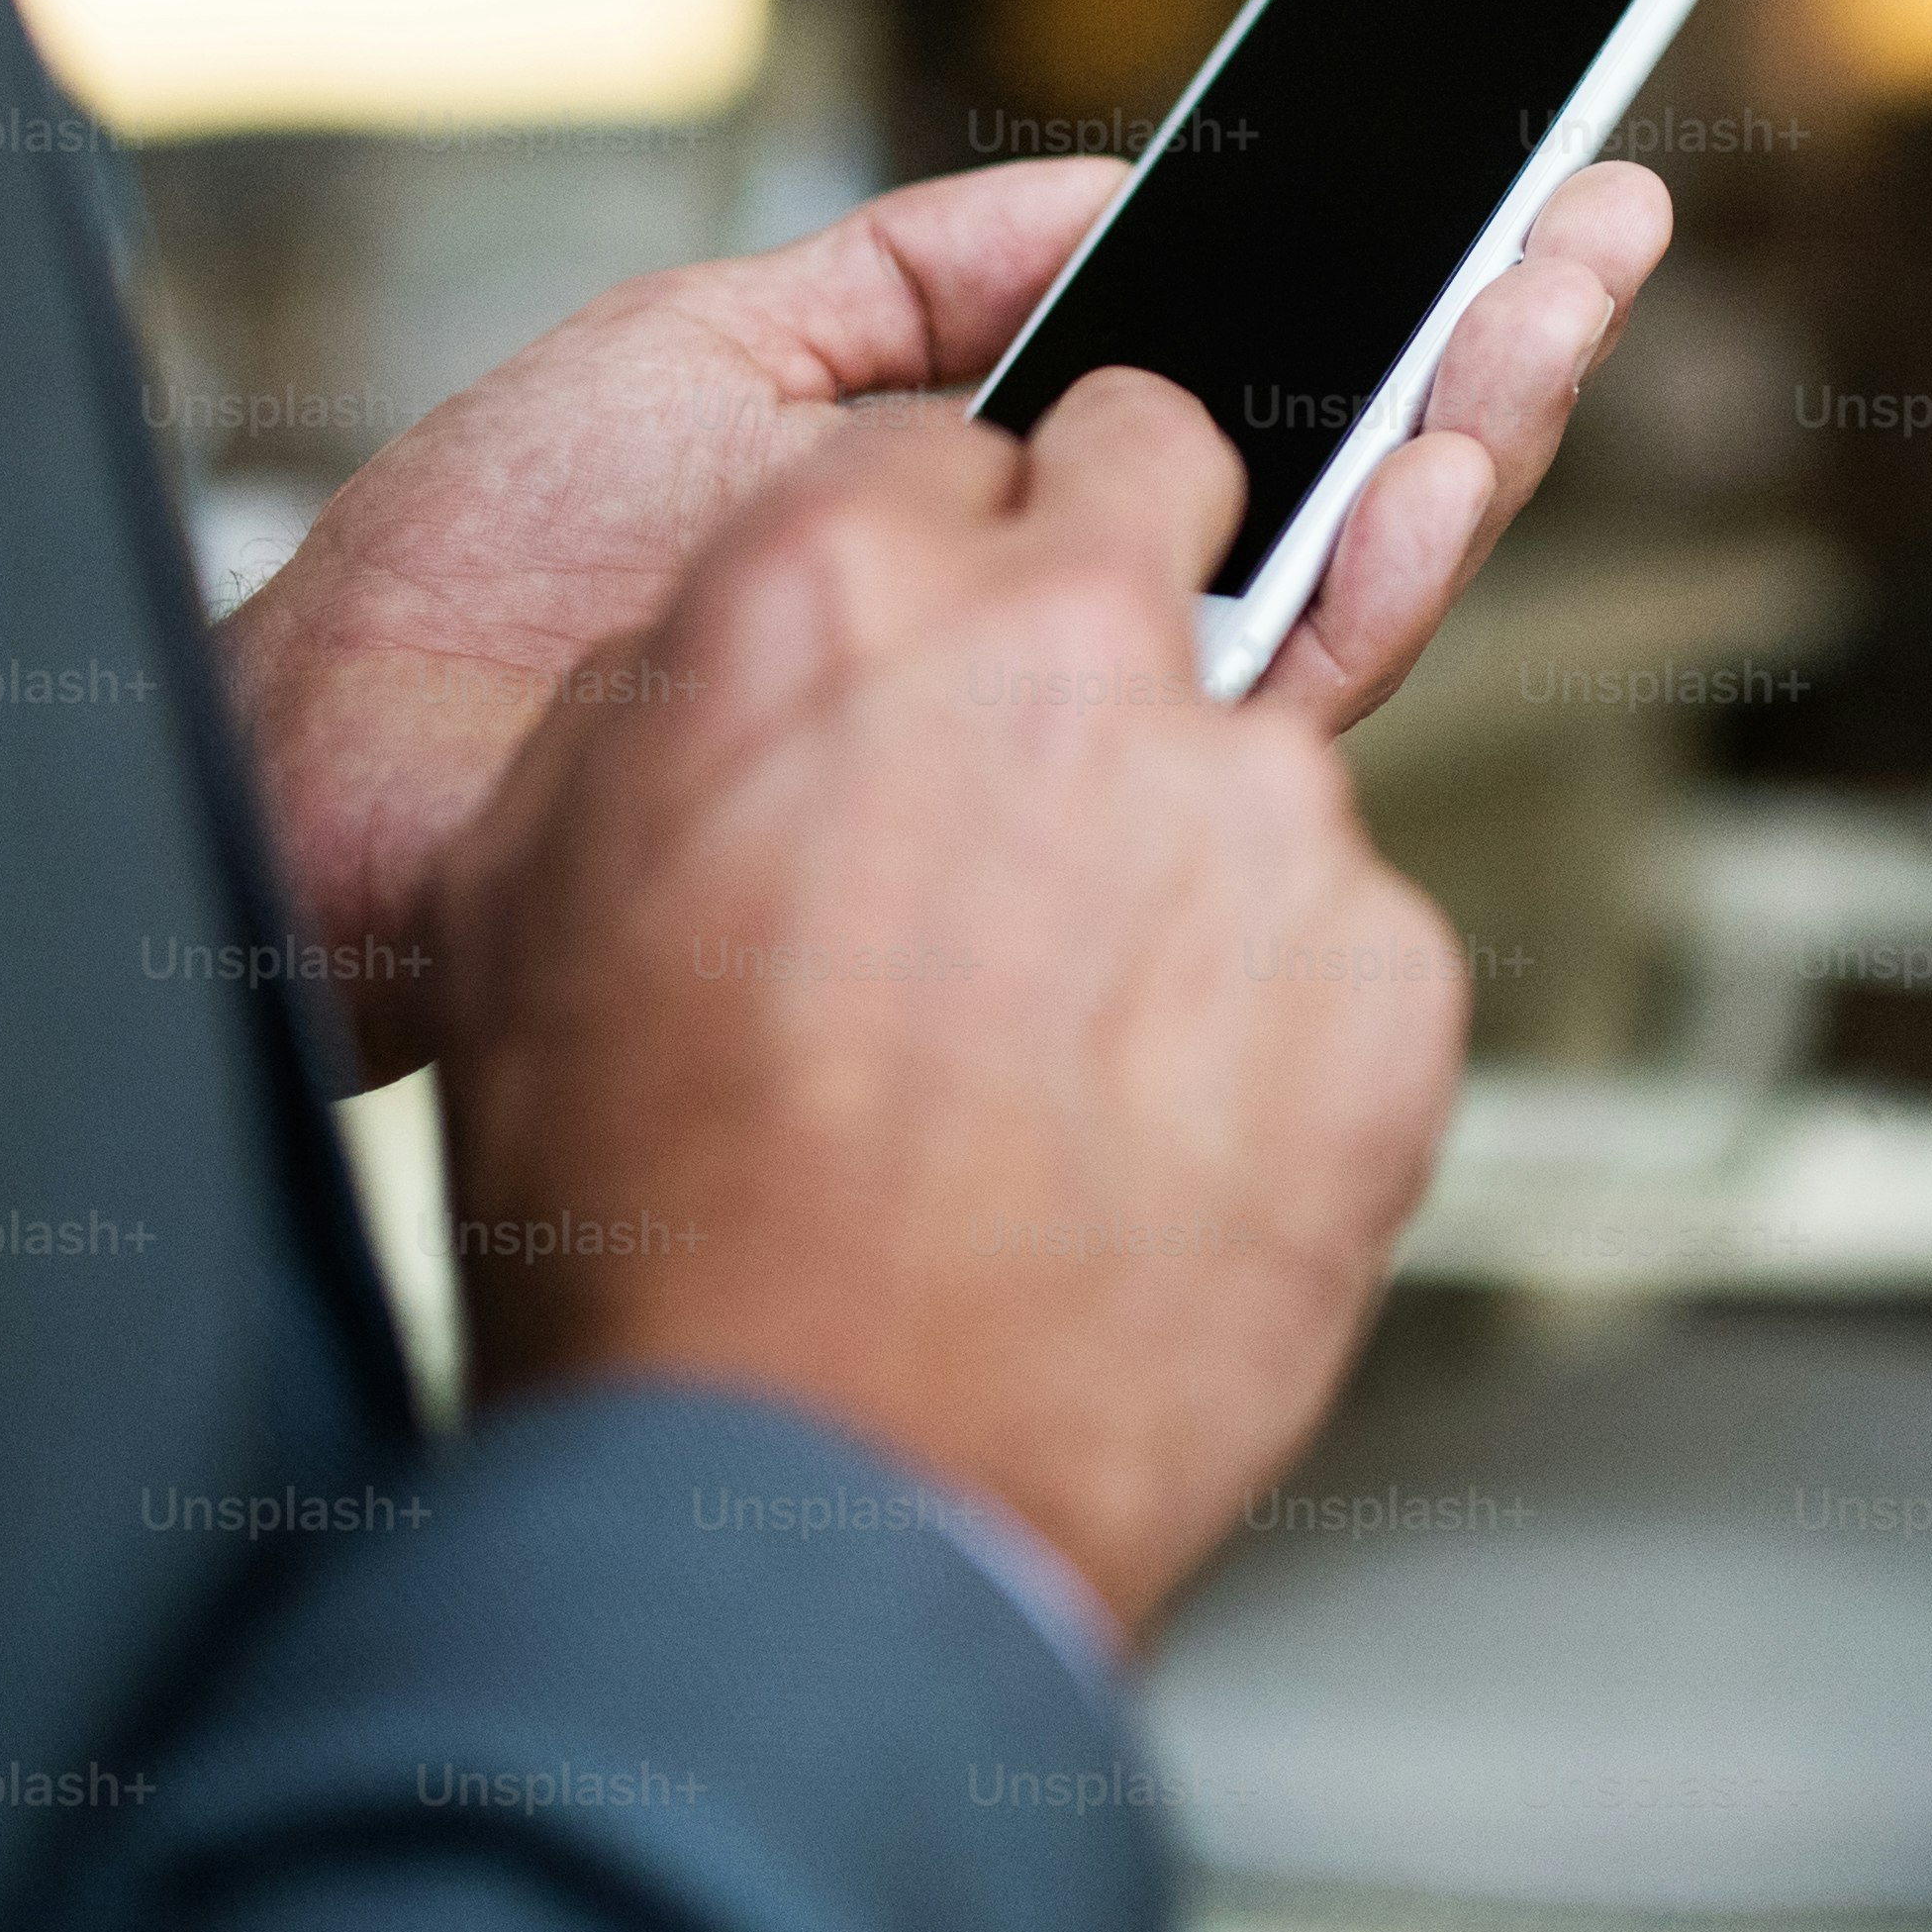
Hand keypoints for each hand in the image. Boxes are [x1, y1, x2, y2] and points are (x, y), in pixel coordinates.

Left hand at [218, 157, 1669, 1080]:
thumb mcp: (727, 340)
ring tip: (1583, 277)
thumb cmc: (488, 576)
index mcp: (984, 506)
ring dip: (1475, 423)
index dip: (1359, 283)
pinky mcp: (1043, 813)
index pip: (1227, 386)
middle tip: (1610, 208)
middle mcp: (1052, 623)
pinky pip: (1252, 692)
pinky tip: (1444, 454)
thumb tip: (1133, 180)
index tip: (1473, 158)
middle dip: (1478, 338)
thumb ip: (945, 274)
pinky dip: (1369, 571)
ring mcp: (1059, 721)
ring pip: (1338, 575)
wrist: (352, 772)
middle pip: (1326, 471)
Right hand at [441, 374, 1466, 1635]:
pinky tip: (1146, 1148)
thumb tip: (765, 632)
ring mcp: (1259, 813)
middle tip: (1063, 734)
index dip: (956, 541)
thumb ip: (684, 686)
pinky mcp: (1388, 974)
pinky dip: (1270, 1023)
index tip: (959, 625)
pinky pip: (1340, 943)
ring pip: (1259, 747)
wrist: (815, 1487)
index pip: (965, 444)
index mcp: (844, 594)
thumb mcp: (543, 876)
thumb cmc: (658, 1216)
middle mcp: (1076, 658)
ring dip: (1181, 852)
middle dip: (1135, 556)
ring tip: (1056, 1056)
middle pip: (1174, 473)